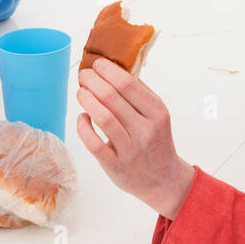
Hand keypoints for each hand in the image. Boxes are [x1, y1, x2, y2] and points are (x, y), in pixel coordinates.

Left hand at [75, 57, 196, 219]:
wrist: (163, 180)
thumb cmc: (155, 140)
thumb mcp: (157, 115)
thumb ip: (140, 93)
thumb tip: (114, 68)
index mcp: (157, 113)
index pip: (127, 84)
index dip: (107, 70)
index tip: (97, 64)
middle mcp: (146, 131)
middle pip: (112, 97)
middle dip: (92, 81)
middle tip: (84, 75)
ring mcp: (131, 150)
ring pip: (102, 118)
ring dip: (86, 100)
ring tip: (81, 92)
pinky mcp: (116, 166)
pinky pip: (94, 143)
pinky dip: (83, 127)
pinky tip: (82, 117)